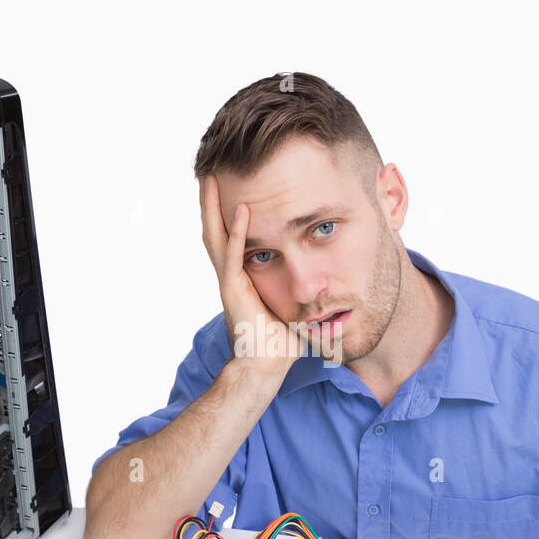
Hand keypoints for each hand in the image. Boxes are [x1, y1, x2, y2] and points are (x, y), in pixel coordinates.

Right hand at [199, 176, 302, 379]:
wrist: (266, 366)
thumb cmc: (281, 342)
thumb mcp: (294, 306)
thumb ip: (302, 288)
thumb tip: (329, 279)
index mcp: (242, 277)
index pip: (232, 237)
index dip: (228, 212)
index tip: (232, 186)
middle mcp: (231, 275)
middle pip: (216, 229)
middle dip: (212, 201)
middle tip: (210, 172)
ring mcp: (230, 281)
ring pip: (217, 236)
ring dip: (213, 207)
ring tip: (211, 179)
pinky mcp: (233, 290)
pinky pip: (234, 255)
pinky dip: (238, 231)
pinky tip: (242, 209)